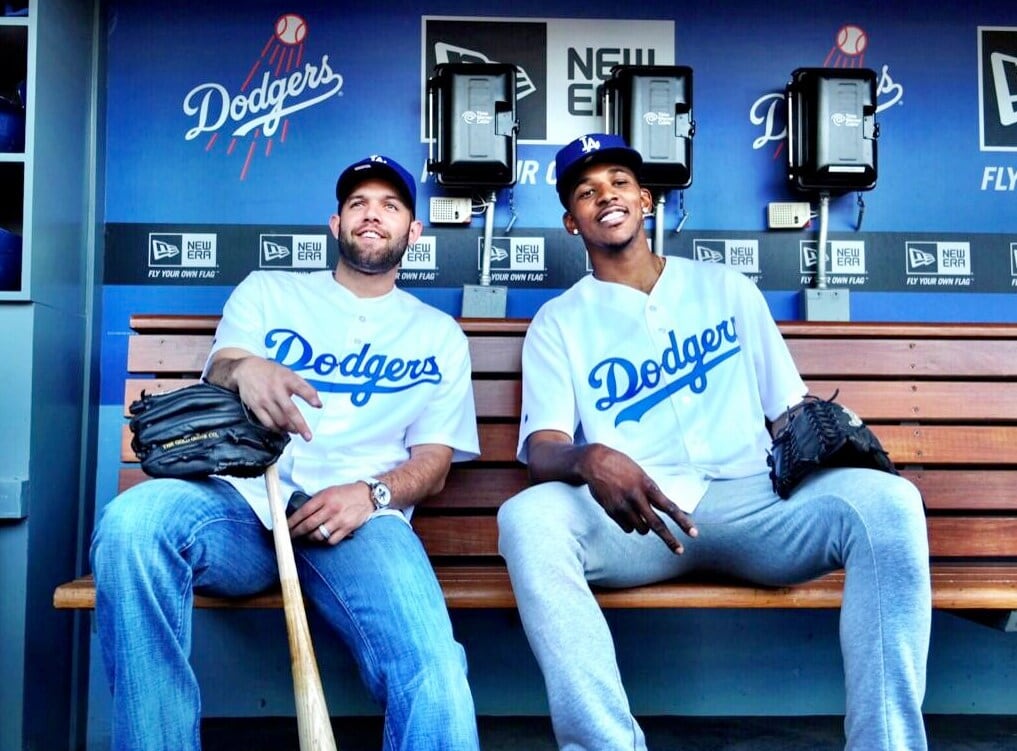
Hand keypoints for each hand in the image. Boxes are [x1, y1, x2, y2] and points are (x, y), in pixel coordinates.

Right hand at [229, 356, 321, 440]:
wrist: (246, 369)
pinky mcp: (255, 407)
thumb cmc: (271, 373)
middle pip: (290, 410)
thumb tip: (318, 404)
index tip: (318, 405)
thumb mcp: (289, 374)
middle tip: (307, 436)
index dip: (310, 396)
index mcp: (286, 379)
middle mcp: (275, 389)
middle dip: (300, 425)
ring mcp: (264, 399)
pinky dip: (276, 429)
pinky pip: (267, 423)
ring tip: (295, 430)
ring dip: (289, 428)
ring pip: (279, 420)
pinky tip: (282, 429)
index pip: (300, 387)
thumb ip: (305, 387)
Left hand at [287, 482, 373, 544]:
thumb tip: (299, 515)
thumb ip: (315, 502)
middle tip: (290, 536)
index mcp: (324, 497)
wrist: (367, 495)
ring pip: (318, 535)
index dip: (291, 521)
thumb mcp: (328, 491)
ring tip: (307, 536)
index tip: (284, 527)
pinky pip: (331, 540)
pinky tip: (322, 538)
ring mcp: (339, 520)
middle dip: (296, 532)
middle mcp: (331, 509)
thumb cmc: (346, 493)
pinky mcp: (347, 528)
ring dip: (309, 538)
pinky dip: (324, 541)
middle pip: (308, 525)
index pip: (303, 512)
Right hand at [579, 443, 697, 553]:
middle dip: (669, 540)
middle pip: (656, 524)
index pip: (669, 507)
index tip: (694, 533)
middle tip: (679, 551)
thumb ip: (651, 491)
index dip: (683, 521)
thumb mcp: (640, 474)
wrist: (594, 462)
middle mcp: (636, 497)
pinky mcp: (611, 511)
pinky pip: (627, 528)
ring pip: (641, 529)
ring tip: (638, 514)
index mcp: (647, 485)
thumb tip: (662, 510)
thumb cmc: (621, 466)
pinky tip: (624, 512)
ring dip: (644, 526)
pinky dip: (630, 524)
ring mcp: (623, 505)